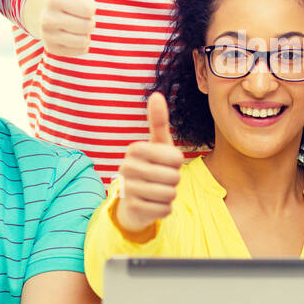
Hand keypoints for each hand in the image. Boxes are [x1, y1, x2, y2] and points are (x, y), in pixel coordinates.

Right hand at [37, 0, 95, 55]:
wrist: (51, 11)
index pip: (90, 9)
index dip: (90, 5)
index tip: (79, 0)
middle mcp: (46, 19)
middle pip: (89, 26)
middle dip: (88, 18)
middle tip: (77, 12)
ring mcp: (47, 37)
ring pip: (85, 40)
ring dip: (85, 32)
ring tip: (74, 22)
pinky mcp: (52, 51)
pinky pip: (81, 51)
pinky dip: (81, 44)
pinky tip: (71, 34)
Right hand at [114, 92, 183, 235]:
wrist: (133, 200)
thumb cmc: (151, 167)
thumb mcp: (157, 144)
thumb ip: (158, 121)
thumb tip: (156, 94)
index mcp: (135, 149)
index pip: (176, 158)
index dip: (177, 163)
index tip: (165, 163)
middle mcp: (127, 167)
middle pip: (174, 177)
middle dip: (174, 180)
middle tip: (160, 179)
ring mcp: (128, 189)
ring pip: (170, 194)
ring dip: (170, 195)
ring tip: (157, 191)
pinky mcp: (133, 208)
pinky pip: (165, 209)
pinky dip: (164, 208)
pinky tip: (152, 203)